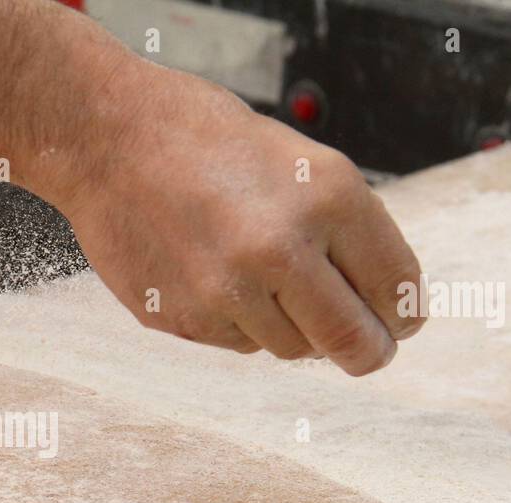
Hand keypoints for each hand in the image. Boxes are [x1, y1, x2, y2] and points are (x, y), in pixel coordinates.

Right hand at [54, 65, 423, 375]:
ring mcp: (228, 292)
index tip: (397, 323)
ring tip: (266, 283)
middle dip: (369, 353)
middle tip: (369, 352)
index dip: (401, 315)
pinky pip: (238, 342)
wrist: (110, 141)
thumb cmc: (207, 142)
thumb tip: (378, 305)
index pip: (394, 287)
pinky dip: (241, 322)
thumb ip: (342, 231)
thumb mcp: (300, 164)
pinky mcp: (185, 318)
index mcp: (327, 198)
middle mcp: (281, 250)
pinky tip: (218, 276)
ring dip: (294, 330)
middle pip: (353, 341)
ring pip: (292, 349)